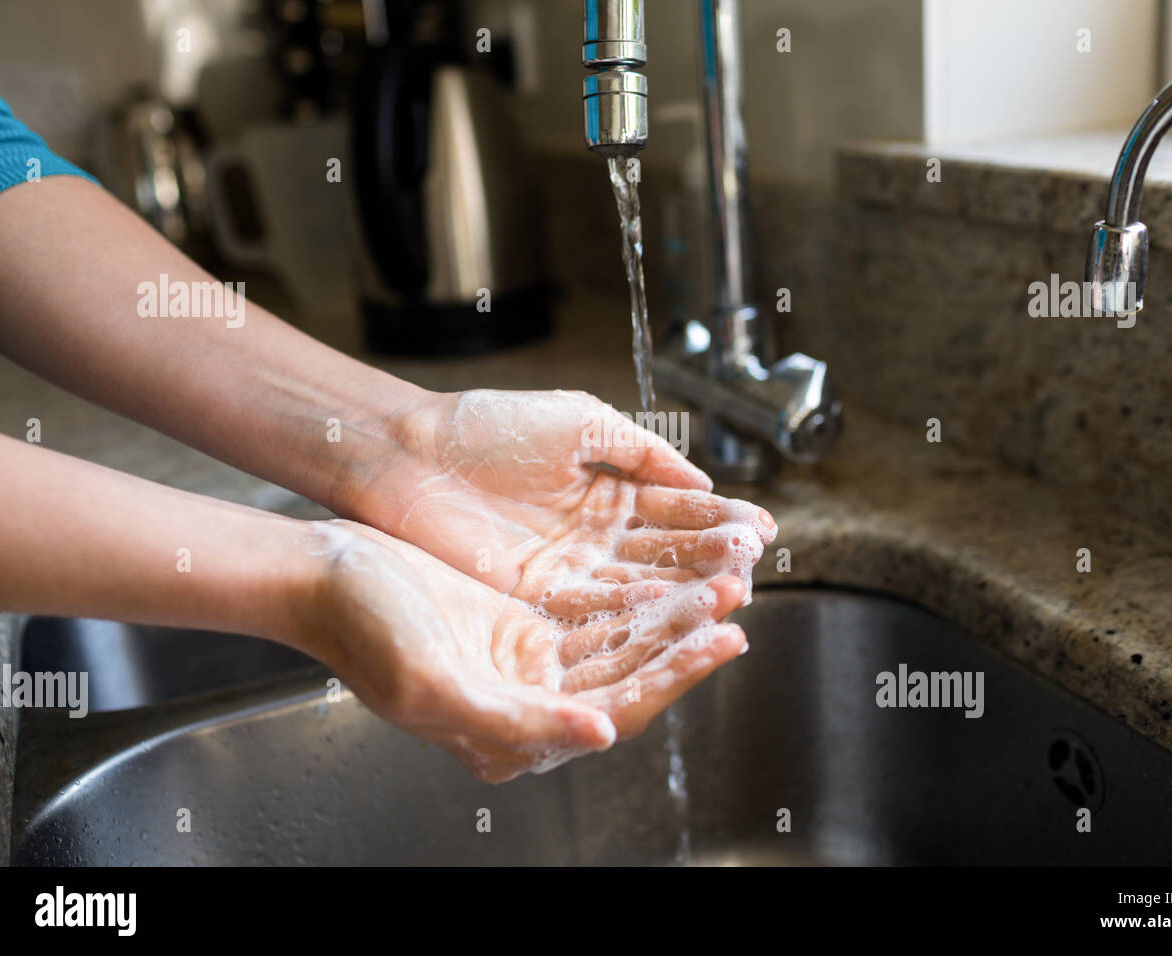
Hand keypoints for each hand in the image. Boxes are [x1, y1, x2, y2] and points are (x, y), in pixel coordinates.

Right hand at [306, 519, 749, 781]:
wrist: (324, 576)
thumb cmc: (364, 633)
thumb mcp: (437, 683)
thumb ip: (518, 719)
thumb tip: (599, 733)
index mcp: (511, 733)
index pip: (616, 710)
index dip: (674, 676)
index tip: (724, 639)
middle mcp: (528, 700)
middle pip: (629, 674)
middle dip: (685, 637)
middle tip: (736, 595)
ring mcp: (527, 658)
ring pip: (618, 640)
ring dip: (667, 612)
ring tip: (716, 576)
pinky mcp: (523, 619)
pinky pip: (594, 610)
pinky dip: (633, 593)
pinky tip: (666, 569)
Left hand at [345, 388, 776, 604]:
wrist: (410, 456)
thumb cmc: (488, 427)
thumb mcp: (580, 422)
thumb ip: (642, 451)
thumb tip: (702, 479)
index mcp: (611, 491)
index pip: (678, 509)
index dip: (719, 519)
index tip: (760, 529)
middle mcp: (597, 537)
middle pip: (667, 553)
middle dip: (712, 558)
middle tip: (752, 564)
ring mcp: (570, 571)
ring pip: (640, 585)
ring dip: (684, 590)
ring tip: (729, 589)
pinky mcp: (539, 600)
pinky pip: (595, 608)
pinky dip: (633, 611)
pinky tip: (671, 607)